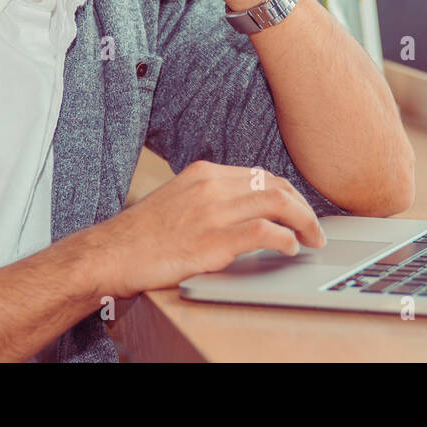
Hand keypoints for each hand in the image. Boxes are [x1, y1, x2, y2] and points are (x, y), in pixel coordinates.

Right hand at [89, 160, 327, 298]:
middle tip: (316, 229)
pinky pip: (264, 232)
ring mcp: (212, 212)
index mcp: (204, 172)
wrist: (110, 255)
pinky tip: (290, 250)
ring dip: (305, 223)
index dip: (288, 194)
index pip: (262, 176)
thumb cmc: (142, 236)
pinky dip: (286, 240)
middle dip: (303, 207)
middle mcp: (211, 185)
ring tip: (313, 240)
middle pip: (276, 186)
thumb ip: (210, 198)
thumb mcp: (178, 200)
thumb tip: (246, 209)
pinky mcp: (212, 240)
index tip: (299, 211)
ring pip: (278, 203)